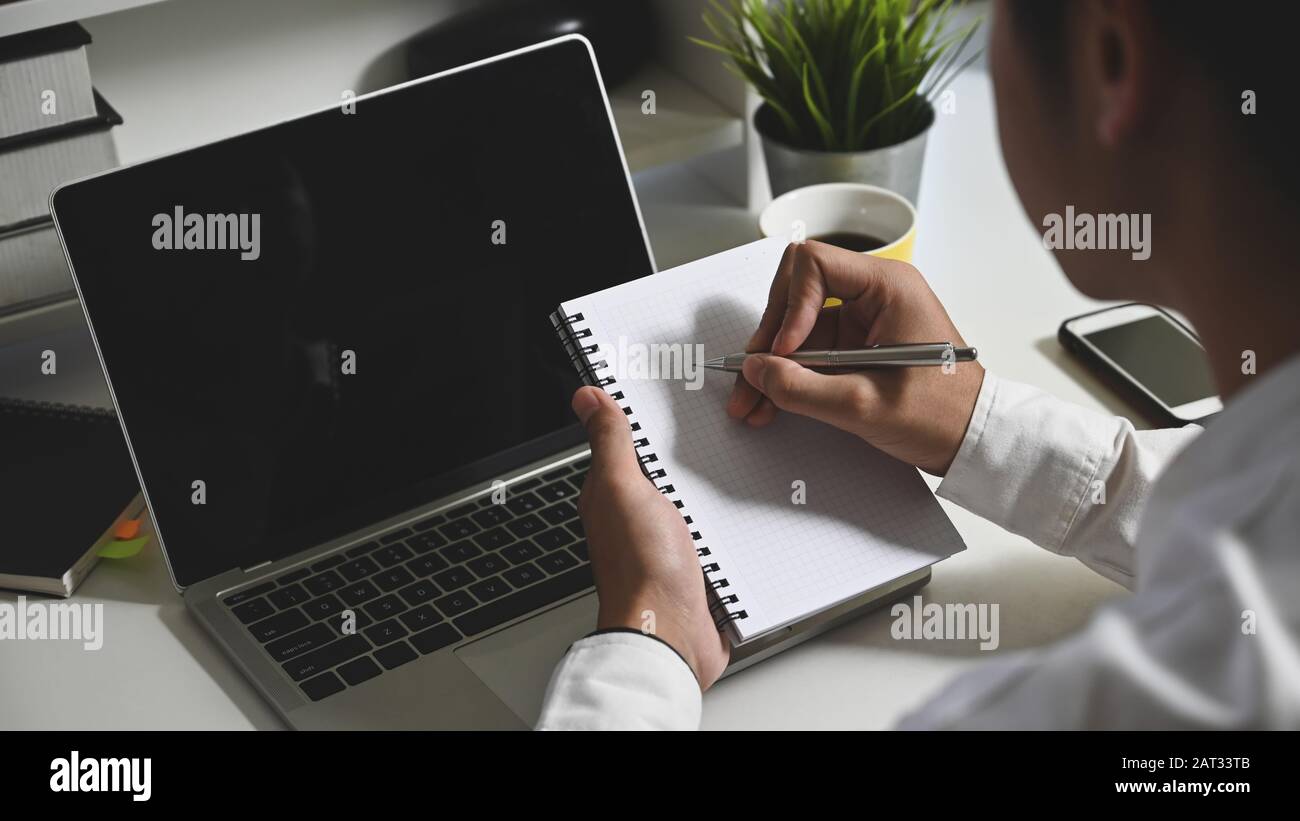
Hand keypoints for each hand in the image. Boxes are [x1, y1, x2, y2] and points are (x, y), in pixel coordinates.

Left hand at [571, 386, 729, 687]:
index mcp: (612, 494)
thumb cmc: (640, 570)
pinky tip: (743, 513)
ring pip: (695, 504)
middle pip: (667, 472)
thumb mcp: (622, 488)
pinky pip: (716, 536)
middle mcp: (636, 519)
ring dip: (715, 493)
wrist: (671, 635)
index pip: (630, 443)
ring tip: (738, 464)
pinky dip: (730, 526)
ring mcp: (667, 544)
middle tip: (720, 425)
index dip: (649, 418)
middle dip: (692, 454)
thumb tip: (586, 397)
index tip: (673, 392)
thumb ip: (610, 442)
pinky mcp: (695, 568)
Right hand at [728, 241, 983, 475]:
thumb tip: (755, 371)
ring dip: (770, 364)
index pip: (814, 263)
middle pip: (795, 294)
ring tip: (751, 402)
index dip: (789, 305)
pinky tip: (770, 403)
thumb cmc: (943, 415)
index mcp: (889, 287)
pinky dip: (786, 376)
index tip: (785, 350)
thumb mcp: (865, 406)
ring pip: (795, 329)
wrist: (973, 441)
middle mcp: (873, 295)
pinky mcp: (855, 346)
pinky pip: (808, 352)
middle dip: (768, 339)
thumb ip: (802, 388)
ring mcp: (862, 320)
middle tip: (750, 378)